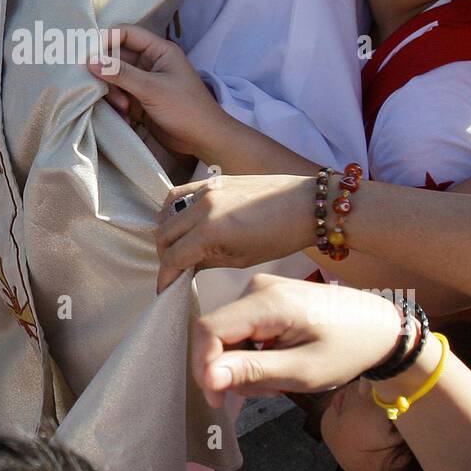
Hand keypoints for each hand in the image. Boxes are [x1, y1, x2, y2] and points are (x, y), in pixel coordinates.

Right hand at [87, 25, 230, 160]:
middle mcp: (150, 62)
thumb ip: (121, 73)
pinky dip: (116, 103)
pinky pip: (119, 94)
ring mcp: (144, 82)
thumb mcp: (152, 88)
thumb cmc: (186, 108)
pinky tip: (124, 116)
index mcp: (159, 50)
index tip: (88, 55)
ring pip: (115, 78)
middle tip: (99, 87)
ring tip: (122, 108)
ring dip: (113, 92)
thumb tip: (91, 60)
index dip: (105, 40)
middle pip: (116, 57)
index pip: (126, 34)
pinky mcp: (139, 100)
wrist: (203, 140)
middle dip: (107, 72)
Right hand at [155, 174, 309, 292]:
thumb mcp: (241, 259)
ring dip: (167, 232)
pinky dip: (173, 210)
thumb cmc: (281, 236)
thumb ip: (206, 262)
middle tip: (174, 271)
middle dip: (165, 257)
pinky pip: (179, 193)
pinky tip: (183, 223)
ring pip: (166, 212)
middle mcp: (203, 205)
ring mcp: (207, 189)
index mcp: (211, 230)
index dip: (165, 277)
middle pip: (164, 234)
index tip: (164, 290)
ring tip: (178, 247)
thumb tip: (185, 268)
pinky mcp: (213, 180)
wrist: (307, 204)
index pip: (173, 257)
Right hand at [192, 273, 400, 407]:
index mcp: (268, 301)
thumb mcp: (302, 371)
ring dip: (246, 365)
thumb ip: (252, 372)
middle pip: (218, 334)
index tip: (218, 400)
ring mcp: (261, 289)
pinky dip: (254, 353)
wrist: (378, 326)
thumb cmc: (347, 350)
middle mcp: (257, 287)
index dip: (204, 367)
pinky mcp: (266, 296)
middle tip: (267, 392)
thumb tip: (207, 378)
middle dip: (233, 370)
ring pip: (230, 335)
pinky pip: (243, 328)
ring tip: (279, 381)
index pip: (209, 329)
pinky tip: (278, 364)